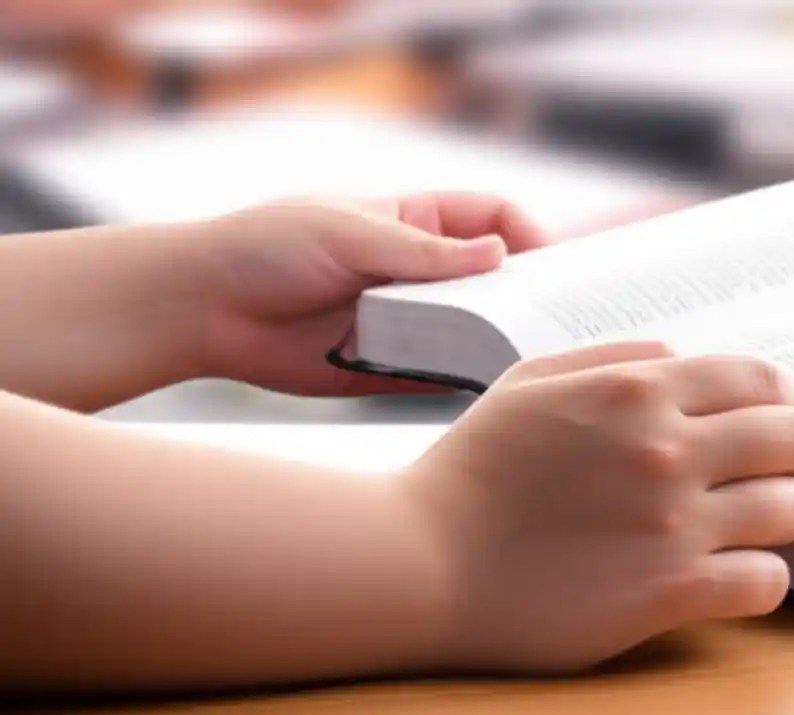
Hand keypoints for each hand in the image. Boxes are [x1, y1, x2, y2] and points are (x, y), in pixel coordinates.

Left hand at [196, 194, 548, 396]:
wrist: (204, 309)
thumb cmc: (267, 248)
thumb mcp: (350, 234)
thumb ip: (423, 251)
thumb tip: (499, 256)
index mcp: (411, 222)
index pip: (488, 218)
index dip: (525, 233)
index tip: (555, 261)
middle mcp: (416, 272)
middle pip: (491, 278)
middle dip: (526, 293)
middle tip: (560, 316)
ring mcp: (405, 320)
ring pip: (471, 329)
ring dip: (498, 339)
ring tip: (532, 355)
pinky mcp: (386, 366)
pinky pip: (439, 375)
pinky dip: (464, 381)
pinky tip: (487, 388)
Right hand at [405, 341, 793, 672]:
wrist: (421, 560)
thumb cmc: (473, 469)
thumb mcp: (532, 380)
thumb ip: (616, 355)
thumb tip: (683, 357)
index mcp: (637, 390)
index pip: (762, 380)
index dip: (785, 399)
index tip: (780, 418)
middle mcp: (666, 449)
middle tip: (779, 468)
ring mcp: (672, 524)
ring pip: (790, 510)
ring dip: (778, 516)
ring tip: (747, 524)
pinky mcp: (667, 593)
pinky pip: (766, 583)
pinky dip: (761, 578)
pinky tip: (731, 574)